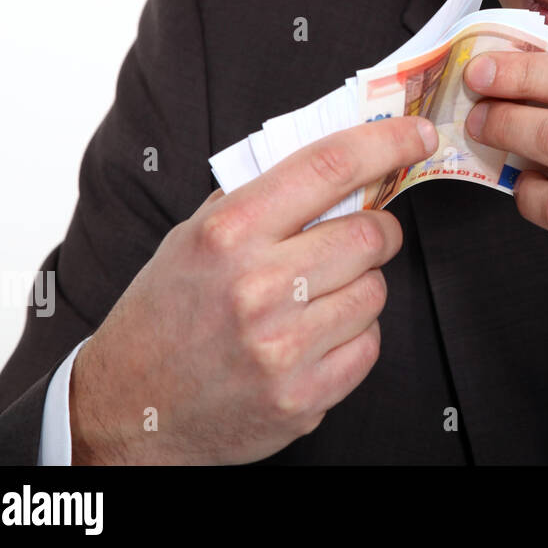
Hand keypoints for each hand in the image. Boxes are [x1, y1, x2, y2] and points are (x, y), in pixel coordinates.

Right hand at [69, 116, 438, 463]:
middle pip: (372, 234)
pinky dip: (352, 336)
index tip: (419, 135)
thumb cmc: (166, 314)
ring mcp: (283, 347)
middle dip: (376, 231)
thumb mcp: (193, 238)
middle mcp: (258, 286)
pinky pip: (370, 344)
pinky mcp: (303, 397)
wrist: (127, 411)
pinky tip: (310, 339)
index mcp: (228, 232)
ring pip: (376, 290)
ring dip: (359, 287)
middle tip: (354, 239)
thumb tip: (344, 161)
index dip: (388, 142)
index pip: (330, 166)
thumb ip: (263, 198)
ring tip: (312, 299)